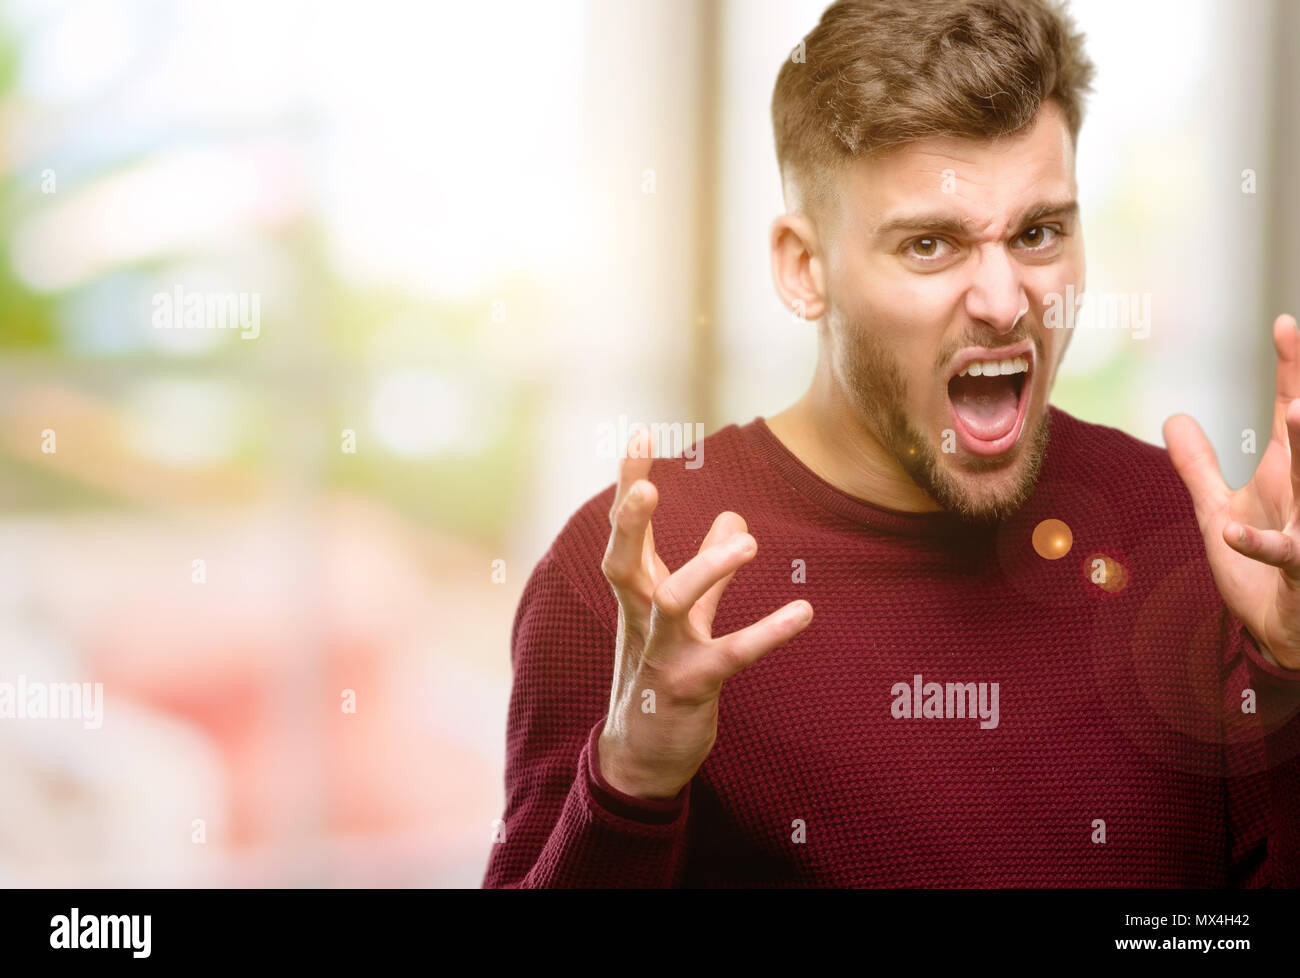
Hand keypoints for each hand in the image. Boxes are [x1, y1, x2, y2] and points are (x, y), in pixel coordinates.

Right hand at [597, 429, 814, 798]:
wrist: (640, 757)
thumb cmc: (659, 674)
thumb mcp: (683, 616)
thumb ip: (707, 568)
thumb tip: (735, 516)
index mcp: (637, 595)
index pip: (626, 533)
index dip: (629, 485)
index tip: (639, 436)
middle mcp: (639, 619)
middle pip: (622, 563)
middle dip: (629, 523)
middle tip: (645, 487)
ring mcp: (660, 655)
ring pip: (672, 605)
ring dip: (706, 570)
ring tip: (750, 544)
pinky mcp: (690, 688)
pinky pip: (729, 656)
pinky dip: (767, 633)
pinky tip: (804, 611)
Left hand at [1164, 313, 1299, 670]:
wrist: (1282, 634)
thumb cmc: (1260, 573)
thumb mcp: (1218, 511)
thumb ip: (1198, 466)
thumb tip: (1174, 418)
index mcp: (1291, 475)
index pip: (1294, 409)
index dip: (1293, 368)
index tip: (1284, 322)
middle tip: (1299, 379)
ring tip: (1298, 411)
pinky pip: (1290, 555)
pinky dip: (1261, 544)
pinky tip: (1233, 532)